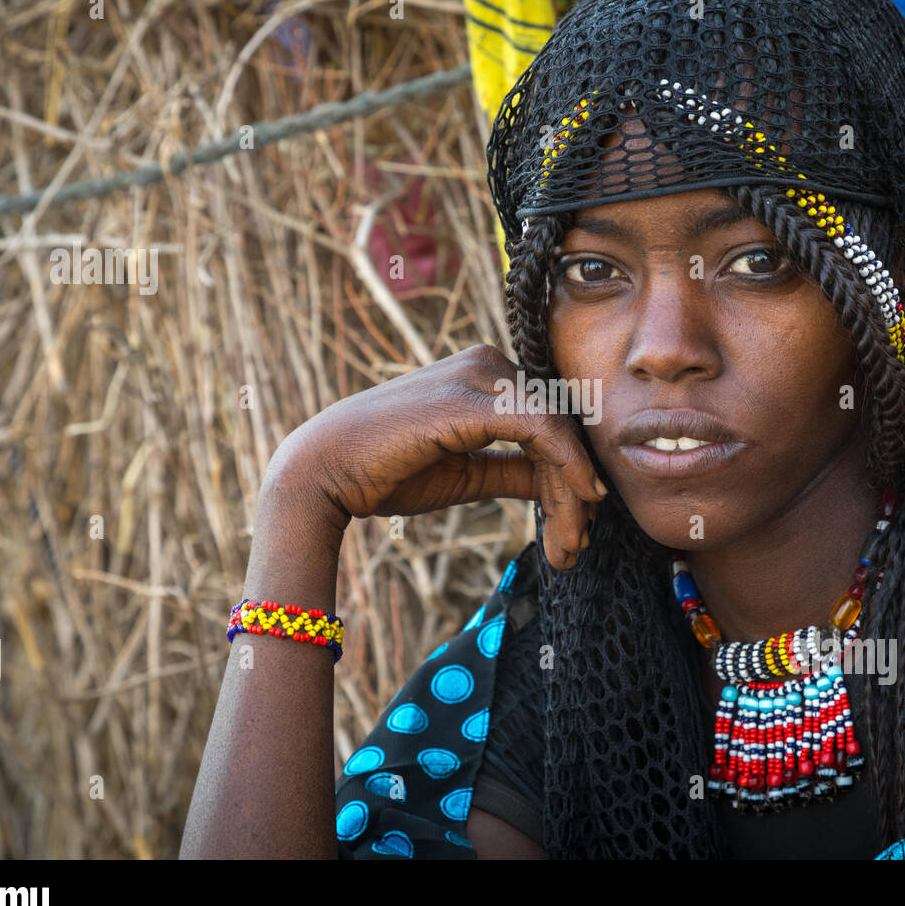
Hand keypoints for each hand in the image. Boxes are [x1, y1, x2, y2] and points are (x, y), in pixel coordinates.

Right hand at [274, 344, 606, 569]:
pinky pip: (542, 429)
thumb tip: (565, 485)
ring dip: (572, 491)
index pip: (551, 418)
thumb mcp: (468, 473)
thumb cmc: (388, 471)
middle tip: (579, 544)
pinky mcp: (472, 398)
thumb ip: (516, 470)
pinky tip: (578, 501)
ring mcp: (480, 373)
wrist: (325, 472)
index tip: (579, 525)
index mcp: (486, 373)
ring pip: (557, 430)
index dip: (572, 471)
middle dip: (575, 487)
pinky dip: (567, 467)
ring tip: (572, 544)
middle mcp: (488, 361)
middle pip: (561, 424)